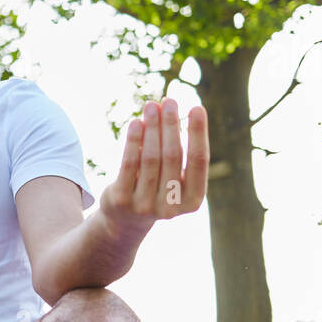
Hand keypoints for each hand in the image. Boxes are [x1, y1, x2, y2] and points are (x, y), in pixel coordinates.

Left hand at [98, 97, 208, 235]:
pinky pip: (128, 164)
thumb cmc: (157, 189)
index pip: (200, 161)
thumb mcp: (173, 177)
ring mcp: (145, 206)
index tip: (197, 107)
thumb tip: (169, 111)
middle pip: (173, 156)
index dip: (199, 133)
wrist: (125, 220)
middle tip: (170, 100)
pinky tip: (136, 123)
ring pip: (150, 157)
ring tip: (151, 106)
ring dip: (152, 127)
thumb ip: (176, 151)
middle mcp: (171, 207)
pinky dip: (133, 141)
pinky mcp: (121, 200)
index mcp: (193, 201)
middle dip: (171, 124)